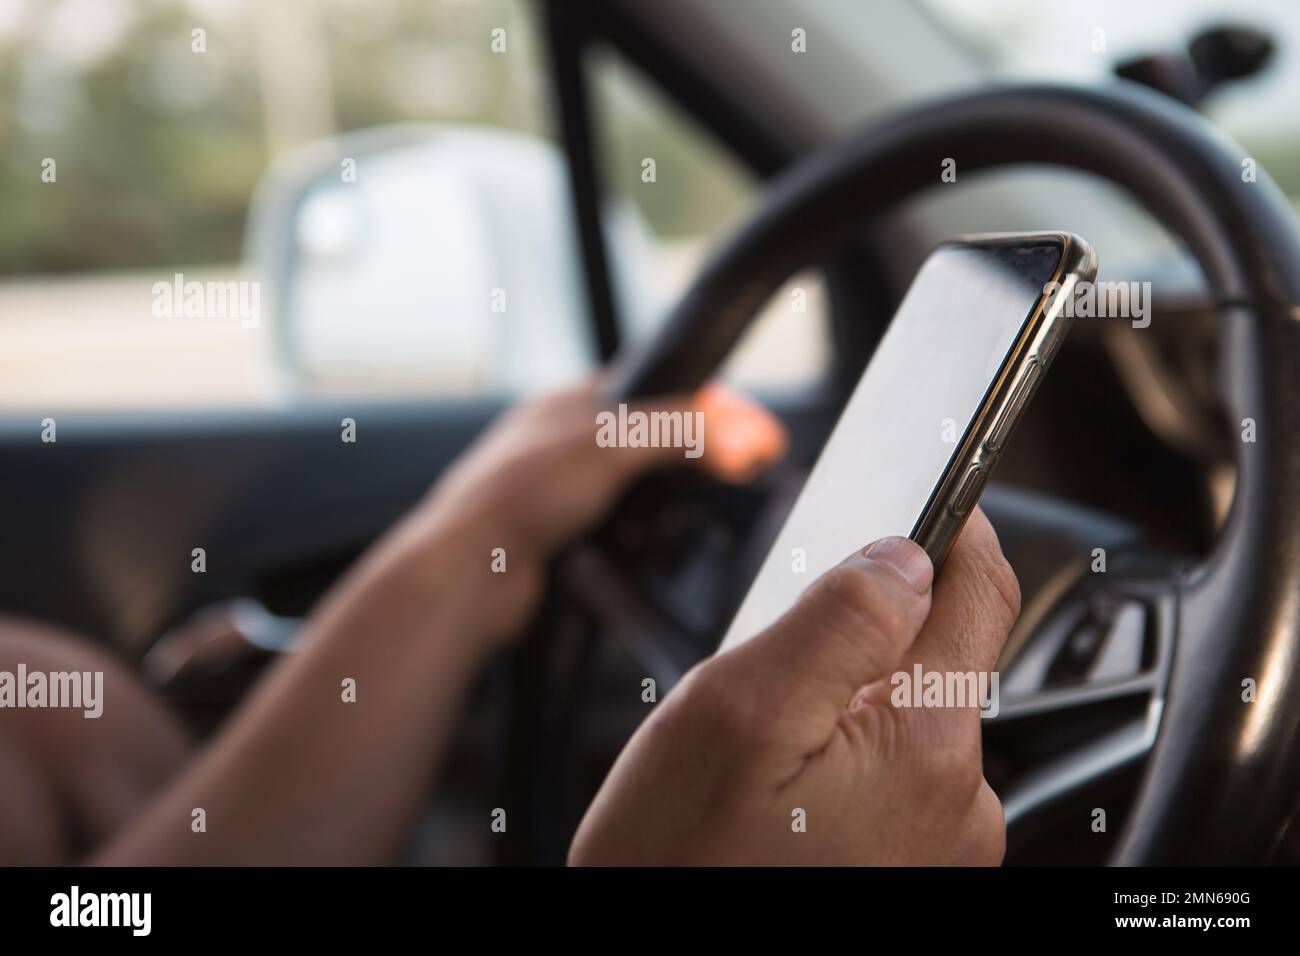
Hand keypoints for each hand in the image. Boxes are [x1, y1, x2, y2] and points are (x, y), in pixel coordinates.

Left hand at [379, 379, 787, 644]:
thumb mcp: (608, 446)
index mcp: (565, 407)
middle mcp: (563, 450)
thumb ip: (676, 431)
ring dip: (662, 506)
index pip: (648, 387)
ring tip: (689, 511)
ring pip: (636, 496)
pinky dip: (640, 542)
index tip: (742, 424)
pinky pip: (621, 539)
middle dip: (686, 459)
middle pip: (648, 444)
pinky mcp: (566, 547)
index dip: (698, 402)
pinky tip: (649, 547)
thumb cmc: (512, 498)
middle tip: (731, 469)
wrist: (467, 577)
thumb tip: (737, 431)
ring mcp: (562, 500)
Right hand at [569, 507, 1019, 865]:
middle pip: (944, 652)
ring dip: (854, 691)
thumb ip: (835, 622)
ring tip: (770, 730)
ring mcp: (941, 844)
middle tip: (785, 641)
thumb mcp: (735, 716)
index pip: (981, 592)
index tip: (928, 487)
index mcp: (927, 748)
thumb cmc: (678, 866)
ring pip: (912, 712)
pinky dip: (851, 747)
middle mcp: (959, 803)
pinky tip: (785, 776)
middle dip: (874, 624)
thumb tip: (906, 555)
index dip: (952, 524)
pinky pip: (897, 771)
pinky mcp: (912, 865)